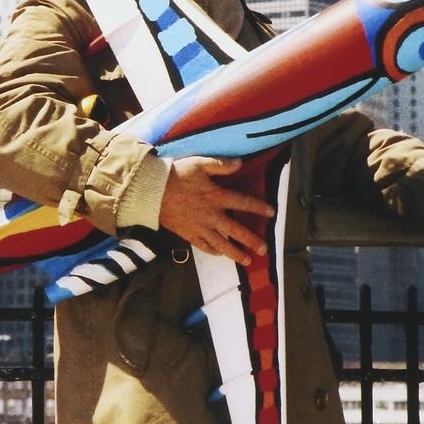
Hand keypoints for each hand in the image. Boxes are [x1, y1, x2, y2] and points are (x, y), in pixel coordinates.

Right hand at [158, 156, 274, 266]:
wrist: (152, 192)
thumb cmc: (176, 175)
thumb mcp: (199, 164)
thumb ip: (221, 164)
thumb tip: (240, 163)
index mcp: (216, 196)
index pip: (243, 203)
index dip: (258, 208)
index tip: (271, 212)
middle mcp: (211, 215)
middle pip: (236, 231)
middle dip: (251, 240)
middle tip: (263, 249)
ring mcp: (200, 227)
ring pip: (222, 244)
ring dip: (236, 253)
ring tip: (247, 261)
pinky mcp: (188, 234)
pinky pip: (204, 246)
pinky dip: (214, 251)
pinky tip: (220, 254)